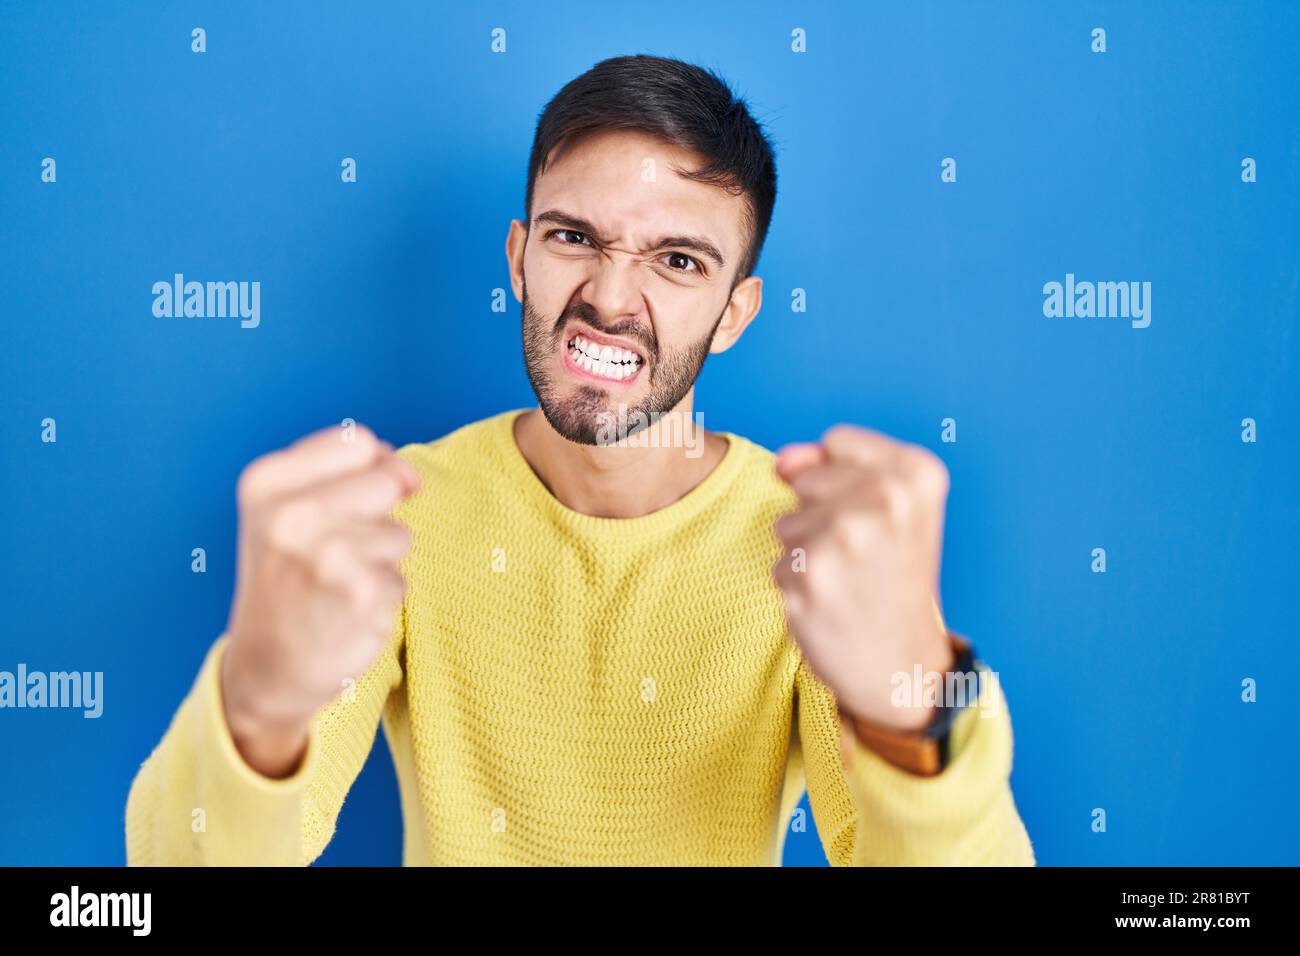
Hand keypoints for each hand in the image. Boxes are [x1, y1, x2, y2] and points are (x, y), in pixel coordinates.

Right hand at [220, 423, 420, 765]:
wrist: (265, 668)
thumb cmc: (287, 578)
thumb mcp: (290, 509)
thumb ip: (353, 472)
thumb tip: (411, 476)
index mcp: (266, 481)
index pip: (360, 442)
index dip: (370, 469)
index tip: (346, 504)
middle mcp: (290, 515)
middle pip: (386, 482)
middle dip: (376, 517)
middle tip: (333, 553)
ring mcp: (326, 555)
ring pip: (400, 534)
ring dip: (380, 563)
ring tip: (335, 584)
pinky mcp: (359, 595)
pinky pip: (402, 579)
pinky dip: (381, 598)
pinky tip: (344, 612)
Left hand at [772, 424, 954, 731]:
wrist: (905, 665)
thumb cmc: (894, 579)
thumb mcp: (890, 509)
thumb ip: (830, 465)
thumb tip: (783, 462)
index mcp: (917, 474)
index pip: (836, 441)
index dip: (843, 480)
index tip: (877, 518)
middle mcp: (885, 499)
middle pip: (806, 480)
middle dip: (821, 514)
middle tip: (865, 556)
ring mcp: (845, 536)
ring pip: (786, 522)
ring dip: (806, 552)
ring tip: (849, 580)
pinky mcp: (809, 574)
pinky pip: (778, 561)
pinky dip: (796, 584)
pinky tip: (832, 603)